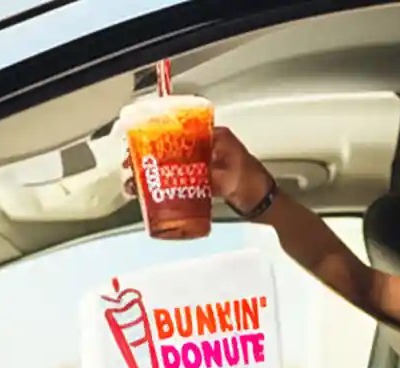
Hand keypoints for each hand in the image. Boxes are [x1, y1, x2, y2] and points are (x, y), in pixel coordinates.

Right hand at [122, 127, 274, 216]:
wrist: (267, 205)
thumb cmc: (255, 186)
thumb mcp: (228, 179)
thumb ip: (207, 175)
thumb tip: (182, 175)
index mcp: (217, 137)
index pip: (181, 129)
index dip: (158, 135)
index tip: (141, 144)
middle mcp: (210, 145)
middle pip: (173, 145)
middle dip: (150, 155)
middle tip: (132, 166)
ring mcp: (207, 161)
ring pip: (175, 160)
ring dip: (156, 169)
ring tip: (136, 180)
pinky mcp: (206, 176)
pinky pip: (181, 175)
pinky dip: (167, 180)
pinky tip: (153, 190)